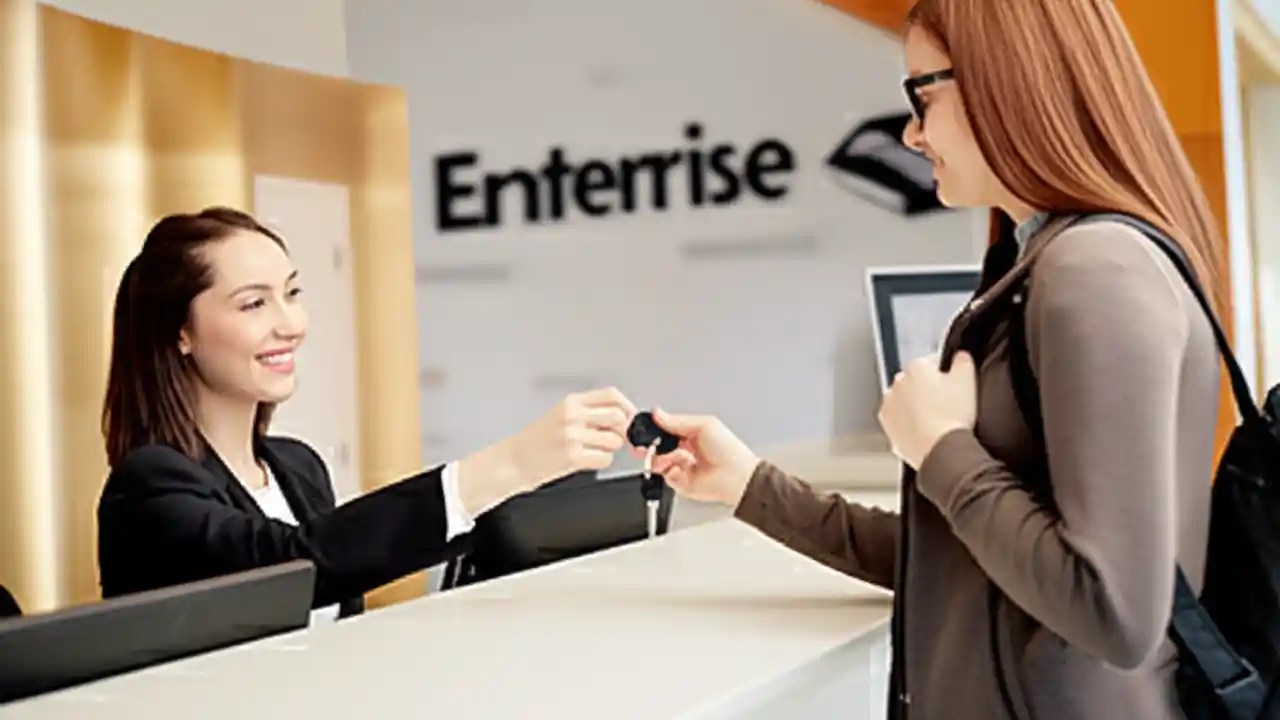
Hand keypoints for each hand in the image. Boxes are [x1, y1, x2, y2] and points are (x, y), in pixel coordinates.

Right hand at [459, 387, 636, 514]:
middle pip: (618, 416)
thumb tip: (619, 415)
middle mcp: (573, 416)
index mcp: (571, 402)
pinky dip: (602, 461)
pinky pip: (605, 458)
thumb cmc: (535, 441)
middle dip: (621, 430)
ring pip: (615, 439)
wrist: (513, 461)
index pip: (611, 395)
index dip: (626, 406)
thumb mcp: (559, 415)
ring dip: (610, 448)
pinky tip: (588, 460)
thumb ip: (587, 412)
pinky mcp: (573, 456)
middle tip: (613, 438)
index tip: (629, 417)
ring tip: (593, 450)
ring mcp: (573, 436)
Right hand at [641, 408, 760, 507]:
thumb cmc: (729, 450)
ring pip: (659, 463)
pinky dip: (672, 473)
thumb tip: (657, 413)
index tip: (645, 430)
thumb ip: (677, 421)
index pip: (664, 430)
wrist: (737, 477)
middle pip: (657, 448)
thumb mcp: (704, 425)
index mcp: (689, 434)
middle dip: (650, 447)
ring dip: (664, 459)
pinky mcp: (681, 483)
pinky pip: (667, 477)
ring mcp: (682, 467)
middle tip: (647, 446)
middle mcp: (683, 450)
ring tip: (676, 457)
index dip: (653, 430)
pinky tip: (681, 469)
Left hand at [877, 351, 976, 468]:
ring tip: (936, 420)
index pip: (933, 362)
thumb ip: (962, 360)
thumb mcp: (968, 379)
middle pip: (917, 382)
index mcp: (916, 367)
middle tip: (947, 405)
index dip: (947, 373)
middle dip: (929, 390)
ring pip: (906, 401)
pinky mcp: (888, 427)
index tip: (955, 384)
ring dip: (917, 407)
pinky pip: (901, 421)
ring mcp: (890, 406)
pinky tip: (925, 431)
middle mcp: (897, 384)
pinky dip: (910, 424)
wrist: (940, 450)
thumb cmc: (952, 416)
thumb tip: (959, 356)